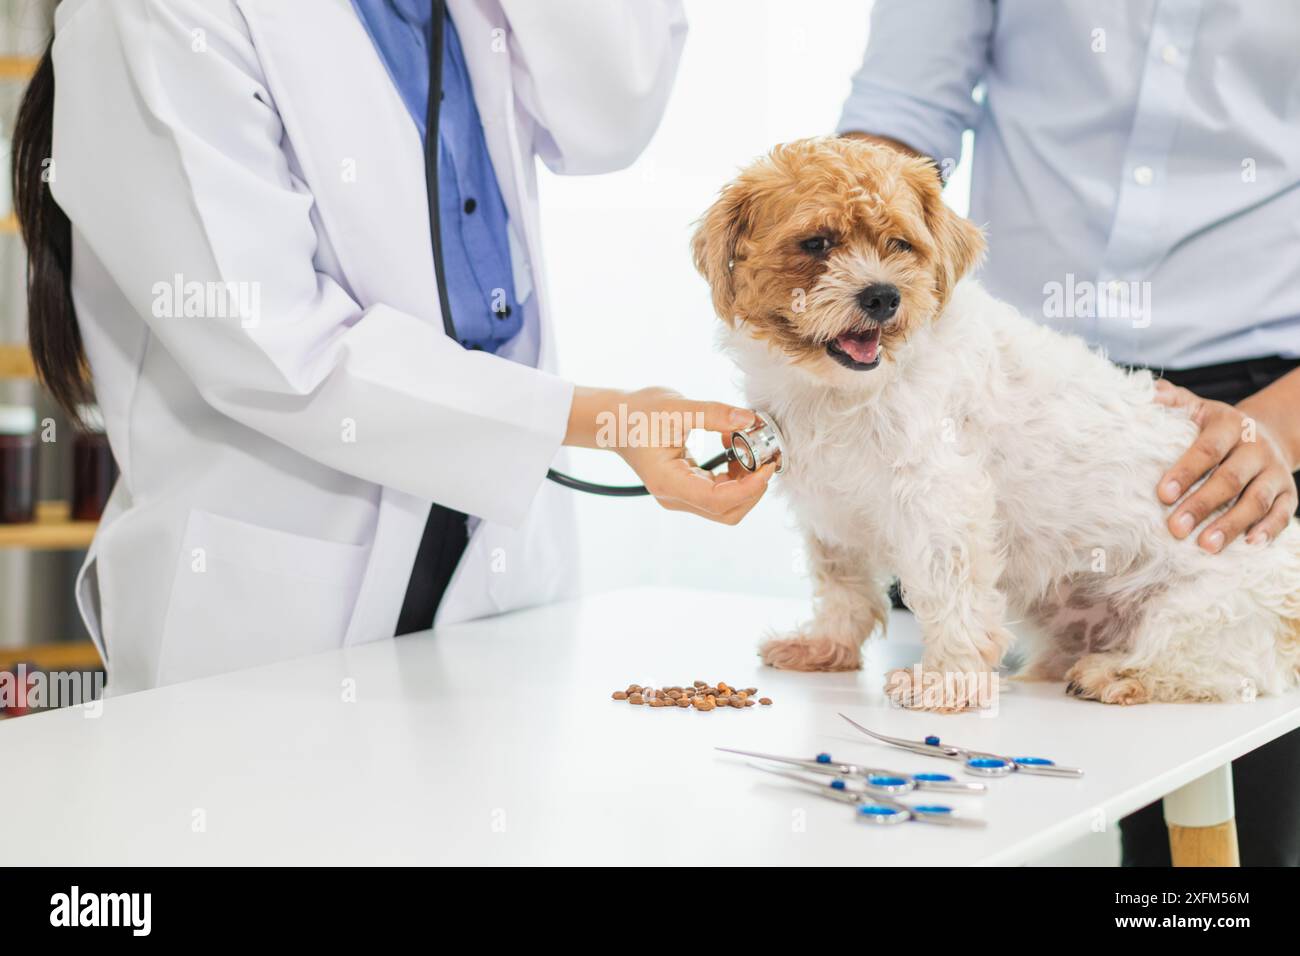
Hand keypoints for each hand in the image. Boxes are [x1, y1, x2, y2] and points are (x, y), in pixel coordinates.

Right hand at [616, 387, 775, 524]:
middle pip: (727, 511)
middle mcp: (675, 497)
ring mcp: (682, 497)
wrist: (618, 420)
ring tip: (744, 446)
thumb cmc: (639, 413)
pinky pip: (721, 493)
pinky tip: (734, 448)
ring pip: (727, 506)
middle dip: (753, 488)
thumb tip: (749, 419)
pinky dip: (736, 476)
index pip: (717, 500)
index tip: (767, 465)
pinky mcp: (689, 490)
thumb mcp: (676, 407)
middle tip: (764, 455)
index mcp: (668, 482)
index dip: (748, 488)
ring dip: (746, 481)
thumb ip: (713, 414)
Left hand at [1154, 380, 1297, 551]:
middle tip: (1176, 529)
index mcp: (1230, 426)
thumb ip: (1172, 400)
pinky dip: (1268, 531)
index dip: (1185, 472)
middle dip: (1203, 505)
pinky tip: (1249, 546)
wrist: (1265, 432)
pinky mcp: (1290, 493)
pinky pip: (1283, 514)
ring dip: (1232, 525)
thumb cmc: (1215, 427)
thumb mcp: (1197, 408)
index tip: (1162, 495)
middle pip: (1230, 479)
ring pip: (1256, 501)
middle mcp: (1256, 449)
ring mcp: (1275, 472)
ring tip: (1206, 546)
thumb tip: (1147, 391)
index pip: (1207, 450)